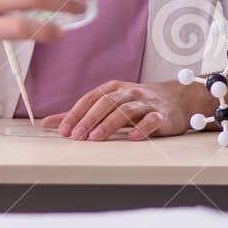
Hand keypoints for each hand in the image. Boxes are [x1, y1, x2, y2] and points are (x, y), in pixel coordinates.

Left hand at [44, 80, 214, 140]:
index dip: (75, 113)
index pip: (90, 99)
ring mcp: (146, 103)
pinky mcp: (163, 115)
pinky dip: (142, 128)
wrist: (177, 99)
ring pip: (126, 111)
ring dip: (109, 124)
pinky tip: (132, 138)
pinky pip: (152, 120)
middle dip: (88, 119)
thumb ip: (81, 114)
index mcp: (113, 89)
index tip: (62, 130)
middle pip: (105, 103)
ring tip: (96, 138)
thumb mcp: (109, 104)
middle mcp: (128, 93)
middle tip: (76, 136)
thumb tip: (49, 123)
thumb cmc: (137, 103)